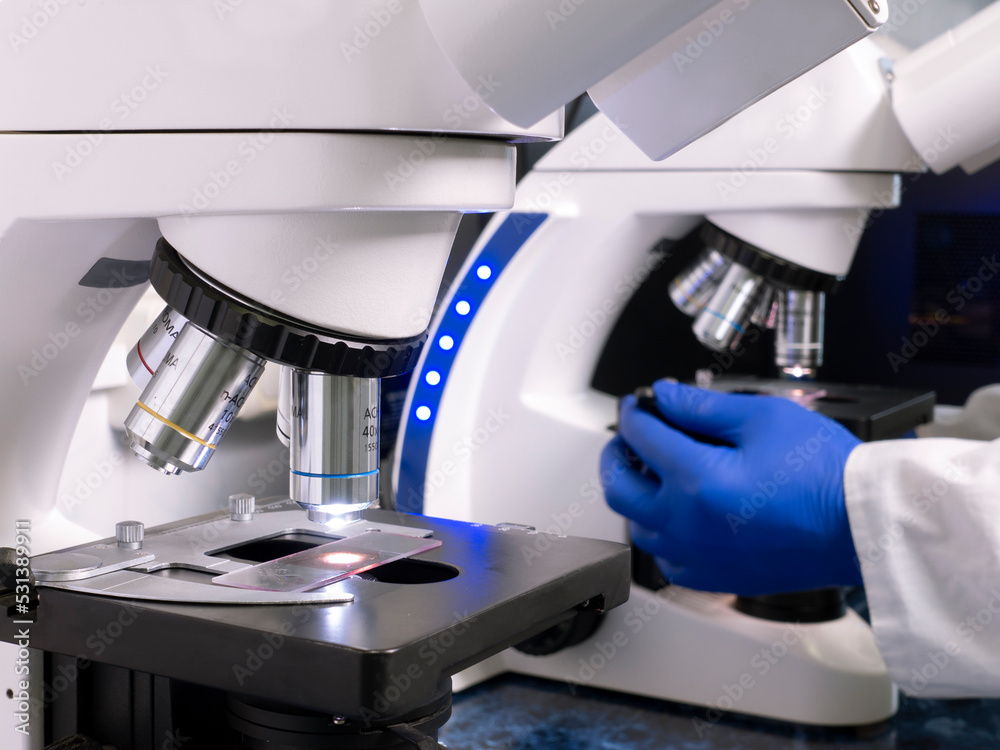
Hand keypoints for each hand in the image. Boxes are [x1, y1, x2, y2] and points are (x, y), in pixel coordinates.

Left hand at [601, 380, 862, 594]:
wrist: (861, 524)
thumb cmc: (824, 473)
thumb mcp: (761, 417)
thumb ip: (701, 406)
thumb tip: (665, 395)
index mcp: (695, 480)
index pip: (640, 436)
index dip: (635, 412)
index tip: (639, 404)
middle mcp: (686, 524)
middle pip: (619, 488)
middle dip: (616, 454)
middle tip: (627, 437)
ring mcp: (697, 556)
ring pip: (637, 527)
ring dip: (634, 495)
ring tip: (651, 472)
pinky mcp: (714, 577)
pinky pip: (665, 558)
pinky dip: (660, 533)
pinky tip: (676, 514)